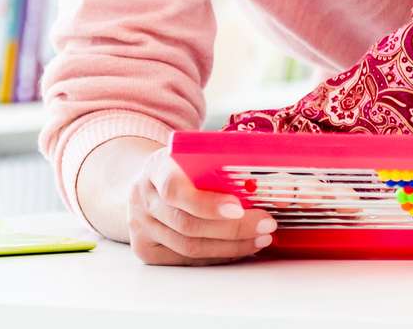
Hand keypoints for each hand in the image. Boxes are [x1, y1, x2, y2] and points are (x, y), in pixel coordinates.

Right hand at [126, 146, 276, 265]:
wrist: (148, 181)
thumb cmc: (181, 165)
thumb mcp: (193, 154)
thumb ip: (220, 163)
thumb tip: (270, 182)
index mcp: (155, 168)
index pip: (175, 189)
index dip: (207, 203)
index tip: (239, 207)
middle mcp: (143, 199)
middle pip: (187, 224)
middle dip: (233, 228)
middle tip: (266, 224)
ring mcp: (141, 227)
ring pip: (189, 247)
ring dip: (231, 245)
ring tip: (260, 238)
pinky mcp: (146, 249)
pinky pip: (187, 258)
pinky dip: (217, 255)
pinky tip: (239, 247)